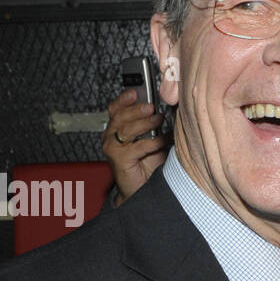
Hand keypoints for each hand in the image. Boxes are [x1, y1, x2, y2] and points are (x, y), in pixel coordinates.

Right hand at [101, 89, 167, 203]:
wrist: (141, 189)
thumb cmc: (146, 164)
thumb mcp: (152, 139)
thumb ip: (154, 125)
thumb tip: (168, 110)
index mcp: (116, 128)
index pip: (115, 109)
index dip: (124, 99)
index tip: (135, 92)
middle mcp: (111, 137)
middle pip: (120, 116)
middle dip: (136, 110)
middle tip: (151, 107)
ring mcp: (113, 148)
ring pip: (127, 129)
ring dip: (145, 123)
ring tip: (159, 120)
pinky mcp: (119, 159)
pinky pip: (137, 147)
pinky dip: (152, 142)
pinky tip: (163, 140)